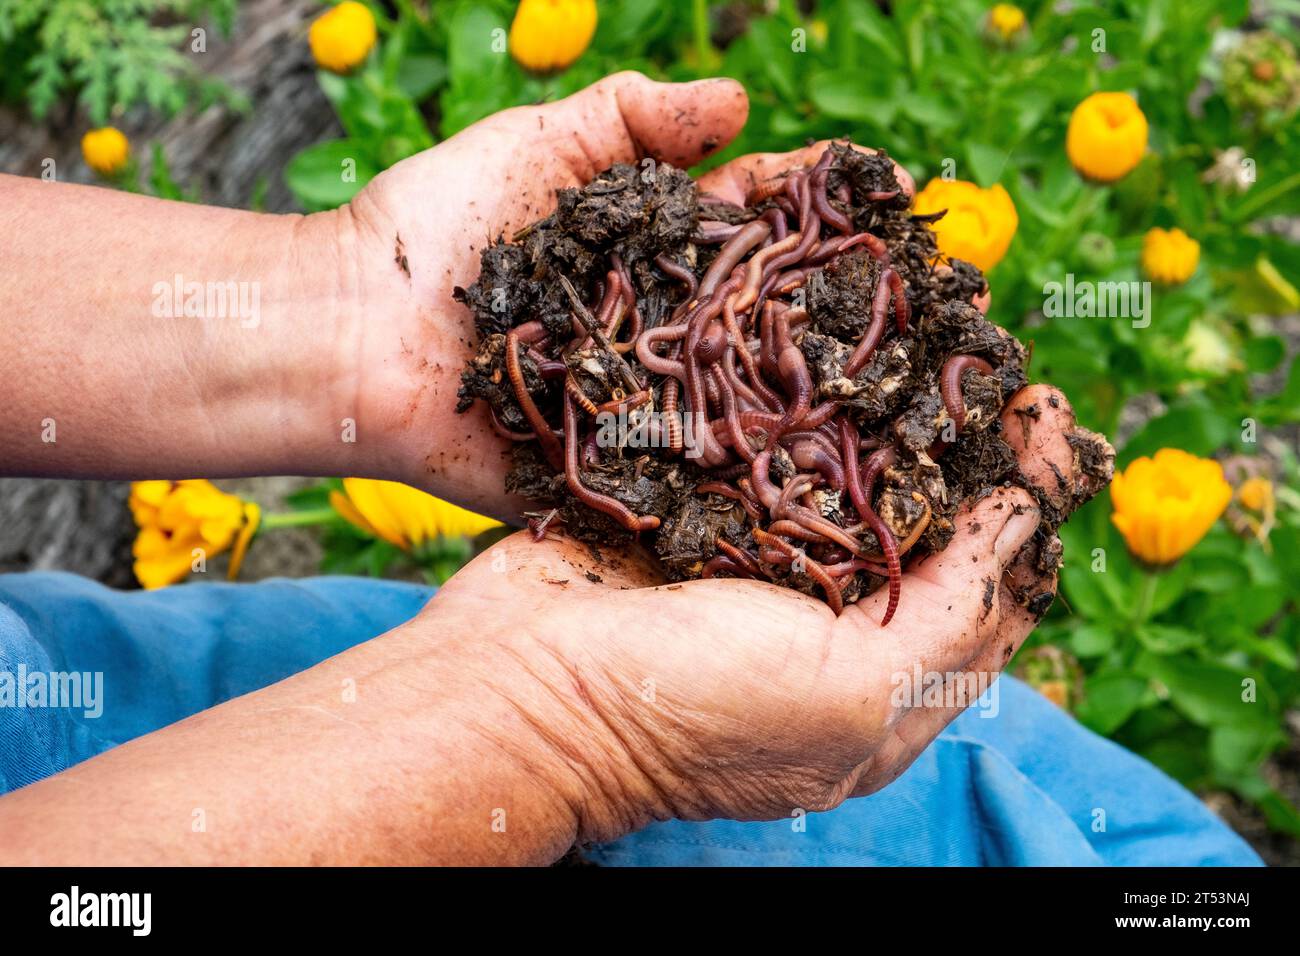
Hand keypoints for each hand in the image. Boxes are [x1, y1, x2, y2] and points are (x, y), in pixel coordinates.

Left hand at [332, 73, 917, 519]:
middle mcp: (667, 324)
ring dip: (830, 392)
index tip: (901, 199)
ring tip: (920, 391)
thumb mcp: (542, 146)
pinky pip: (702, 470)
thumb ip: (636, 119)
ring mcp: (650, 399)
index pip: (763, 220)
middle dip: (854, 303)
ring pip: (755, 394)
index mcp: (656, 246)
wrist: (352, 333)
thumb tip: (745, 103)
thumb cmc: (439, 230)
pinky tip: (836, 475)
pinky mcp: (623, 468)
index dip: (830, 207)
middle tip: (942, 303)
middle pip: (777, 310)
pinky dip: (763, 472)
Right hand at [416, 386, 1110, 844]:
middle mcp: (829, 625)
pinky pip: (770, 454)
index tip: (1047, 415)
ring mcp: (761, 564)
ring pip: (851, 477)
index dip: (1029, 509)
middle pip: (925, 525)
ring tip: (929, 333)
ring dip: (892, 410)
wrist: (519, 688)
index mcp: (881, 689)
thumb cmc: (691, 707)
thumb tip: (1028, 519)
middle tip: (996, 356)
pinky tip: (830, 348)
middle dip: (968, 445)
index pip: (989, 595)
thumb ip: (954, 613)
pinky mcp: (700, 514)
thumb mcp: (850, 695)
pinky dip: (806, 407)